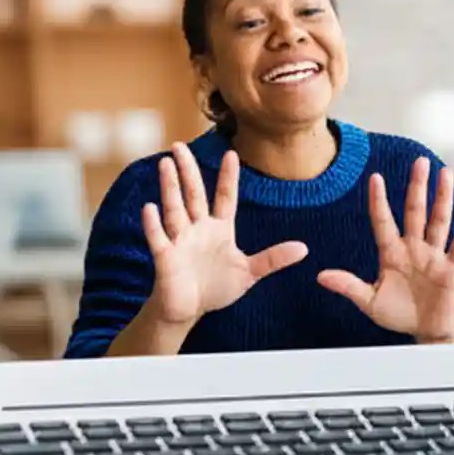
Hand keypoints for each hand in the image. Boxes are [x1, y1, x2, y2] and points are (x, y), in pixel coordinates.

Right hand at [142, 143, 307, 326]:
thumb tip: (304, 249)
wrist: (190, 309)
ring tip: (165, 164)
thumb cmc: (217, 287)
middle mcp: (198, 229)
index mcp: (219, 228)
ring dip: (170, 187)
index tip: (231, 153)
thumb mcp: (249, 273)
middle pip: (193, 194)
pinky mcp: (166, 257)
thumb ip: (273, 259)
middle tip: (179, 145)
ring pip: (175, 209)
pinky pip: (158, 238)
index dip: (227, 177)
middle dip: (187, 170)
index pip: (224, 197)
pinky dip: (153, 224)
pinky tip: (149, 208)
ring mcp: (180, 241)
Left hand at [318, 157, 453, 342]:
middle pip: (415, 212)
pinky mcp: (452, 268)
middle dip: (417, 187)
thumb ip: (349, 286)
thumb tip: (321, 276)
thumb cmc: (397, 313)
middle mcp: (413, 248)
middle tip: (419, 162)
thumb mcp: (369, 301)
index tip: (375, 178)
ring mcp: (434, 256)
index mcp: (391, 253)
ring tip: (446, 172)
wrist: (425, 331)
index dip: (379, 200)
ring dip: (443, 197)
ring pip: (439, 220)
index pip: (383, 221)